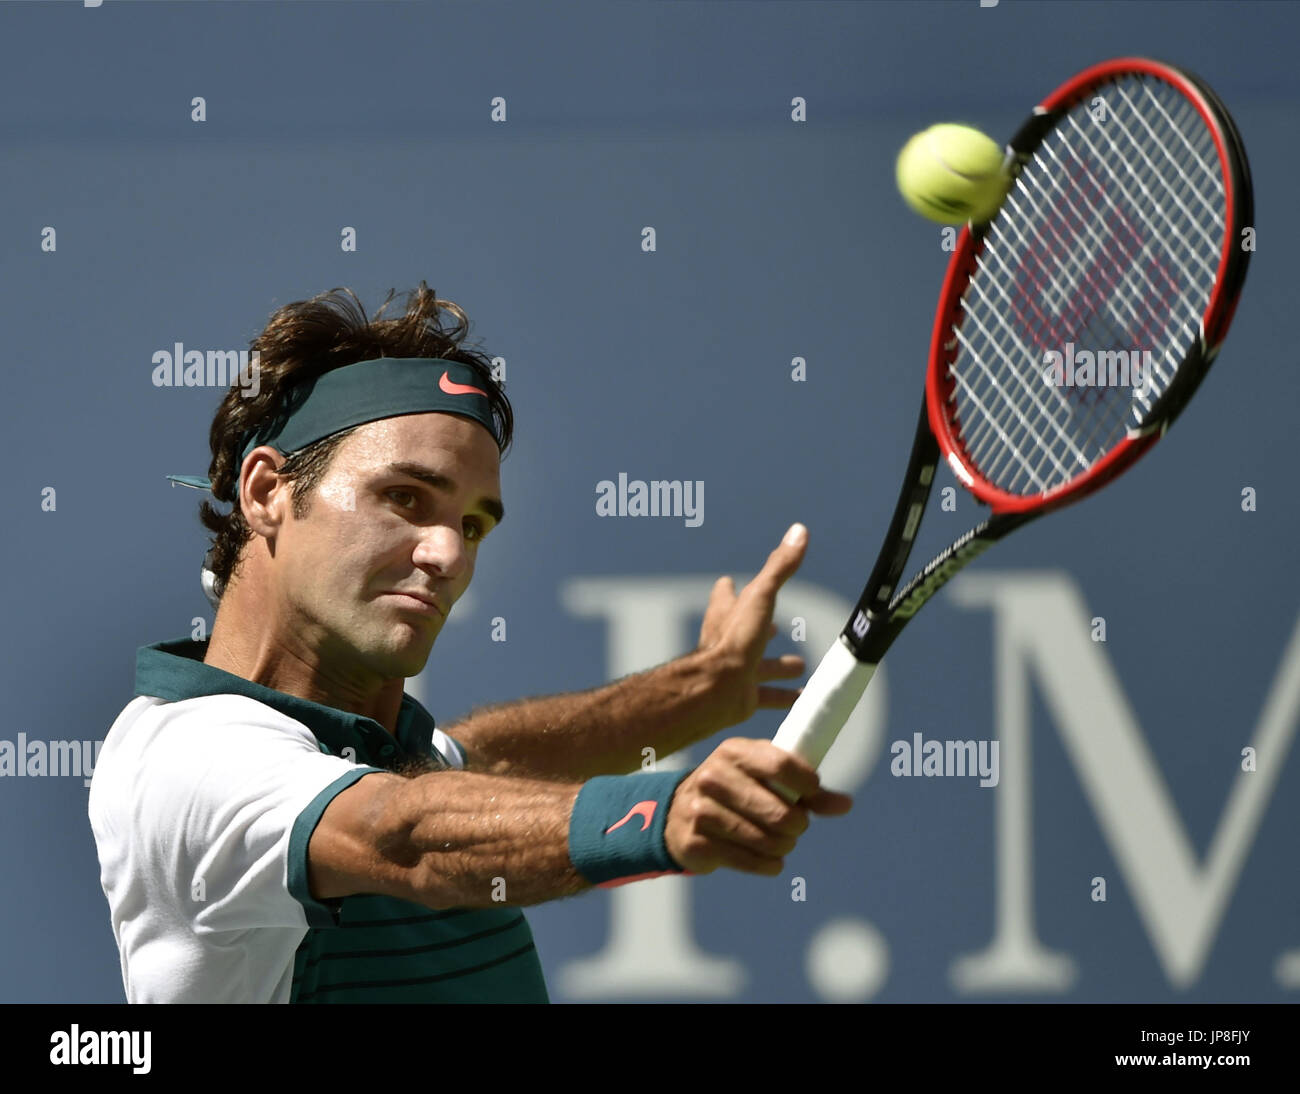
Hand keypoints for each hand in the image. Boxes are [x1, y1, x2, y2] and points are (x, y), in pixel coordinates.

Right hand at [665, 737, 851, 875]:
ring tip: (782, 842)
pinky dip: (769, 864)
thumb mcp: (766, 778)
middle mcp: (713, 776)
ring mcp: (701, 810)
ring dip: (784, 846)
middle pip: (779, 810)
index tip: (813, 793)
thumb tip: (846, 804)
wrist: (678, 813)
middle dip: (798, 824)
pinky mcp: (697, 842)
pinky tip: (770, 859)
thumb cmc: (737, 790)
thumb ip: (807, 791)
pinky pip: (750, 861)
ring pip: (766, 839)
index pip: (781, 764)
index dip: (806, 783)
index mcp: (733, 751)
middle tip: (797, 826)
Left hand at [695, 522, 809, 728]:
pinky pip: (767, 696)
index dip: (730, 589)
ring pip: (759, 666)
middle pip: (746, 632)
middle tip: (777, 628)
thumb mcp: (762, 596)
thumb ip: (780, 567)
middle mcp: (727, 641)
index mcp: (726, 614)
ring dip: (777, 666)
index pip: (724, 595)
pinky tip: (802, 699)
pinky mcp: (742, 696)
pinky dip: (785, 696)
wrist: (716, 690)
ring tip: (800, 666)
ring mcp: (734, 670)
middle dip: (763, 631)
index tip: (731, 582)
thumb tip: (799, 531)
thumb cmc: (734, 639)